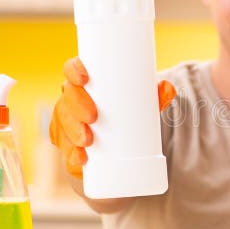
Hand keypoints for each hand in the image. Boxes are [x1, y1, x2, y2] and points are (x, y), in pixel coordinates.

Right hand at [49, 57, 176, 177]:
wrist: (119, 147)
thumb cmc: (127, 114)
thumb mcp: (142, 105)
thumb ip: (157, 96)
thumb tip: (168, 88)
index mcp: (85, 84)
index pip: (72, 69)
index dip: (74, 70)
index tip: (84, 79)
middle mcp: (71, 100)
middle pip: (67, 97)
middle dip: (76, 106)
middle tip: (92, 117)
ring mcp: (65, 122)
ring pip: (62, 122)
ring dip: (72, 131)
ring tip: (87, 141)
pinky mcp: (66, 144)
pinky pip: (64, 147)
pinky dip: (72, 154)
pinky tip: (80, 159)